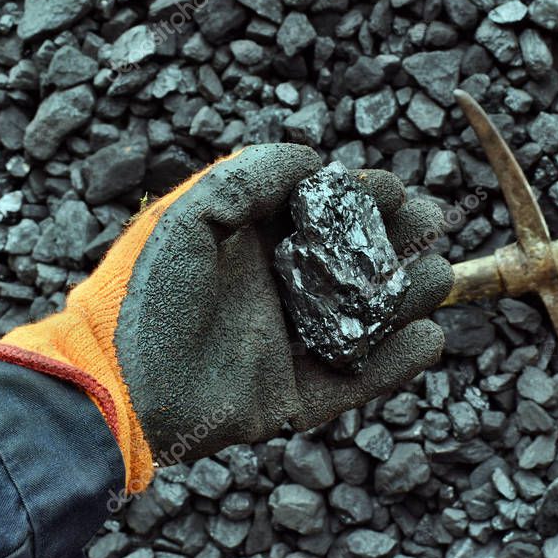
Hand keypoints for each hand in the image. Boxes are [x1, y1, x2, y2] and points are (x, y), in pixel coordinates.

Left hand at [0, 144, 452, 491]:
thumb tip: (317, 161)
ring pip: (374, 317)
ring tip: (436, 276)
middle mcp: (286, 290)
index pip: (330, 213)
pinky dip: (401, 364)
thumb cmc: (147, 294)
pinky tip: (429, 339)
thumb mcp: (190, 217)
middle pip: (364, 260)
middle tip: (429, 225)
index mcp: (261, 244)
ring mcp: (297, 344)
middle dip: (402, 240)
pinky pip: (363, 380)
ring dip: (412, 294)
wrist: (122, 386)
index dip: (367, 197)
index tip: (390, 191)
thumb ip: (248, 178)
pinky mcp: (302, 395)